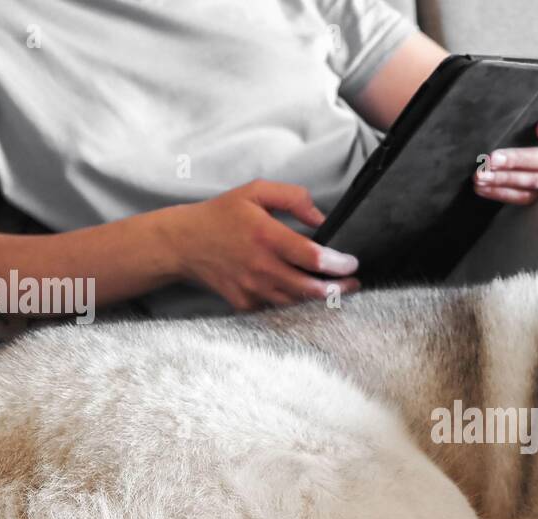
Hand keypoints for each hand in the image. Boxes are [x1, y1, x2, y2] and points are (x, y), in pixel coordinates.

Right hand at [163, 180, 359, 309]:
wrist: (184, 243)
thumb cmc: (222, 215)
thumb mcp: (256, 192)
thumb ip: (293, 198)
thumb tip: (321, 218)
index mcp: (266, 236)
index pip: (312, 257)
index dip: (338, 264)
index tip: (352, 264)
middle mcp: (261, 267)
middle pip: (310, 288)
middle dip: (338, 289)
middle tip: (352, 283)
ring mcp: (252, 289)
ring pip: (297, 301)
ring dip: (319, 298)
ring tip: (335, 289)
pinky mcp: (245, 303)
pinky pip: (277, 307)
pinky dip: (293, 302)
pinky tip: (304, 293)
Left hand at [473, 114, 537, 204]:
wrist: (518, 139)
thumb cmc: (523, 118)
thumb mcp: (528, 108)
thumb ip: (524, 106)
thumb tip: (496, 103)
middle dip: (519, 159)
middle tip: (491, 158)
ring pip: (536, 181)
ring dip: (505, 179)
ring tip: (480, 175)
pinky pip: (525, 197)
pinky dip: (501, 192)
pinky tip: (482, 187)